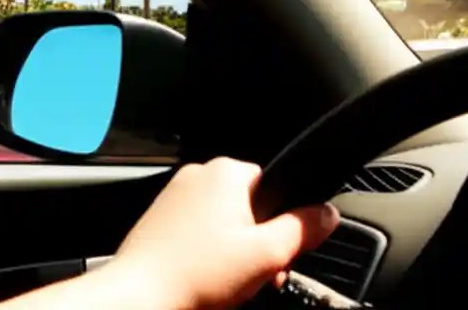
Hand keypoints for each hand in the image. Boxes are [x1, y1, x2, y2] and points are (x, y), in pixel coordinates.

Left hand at [108, 157, 339, 308]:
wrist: (140, 296)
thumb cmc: (197, 273)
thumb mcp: (267, 254)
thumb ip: (303, 229)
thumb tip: (327, 213)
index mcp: (225, 172)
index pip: (276, 186)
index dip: (285, 224)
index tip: (280, 253)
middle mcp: (198, 176)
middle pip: (251, 208)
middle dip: (260, 244)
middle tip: (257, 275)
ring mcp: (175, 197)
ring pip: (226, 223)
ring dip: (237, 252)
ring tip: (229, 282)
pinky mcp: (161, 220)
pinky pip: (200, 233)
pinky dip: (210, 255)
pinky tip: (207, 279)